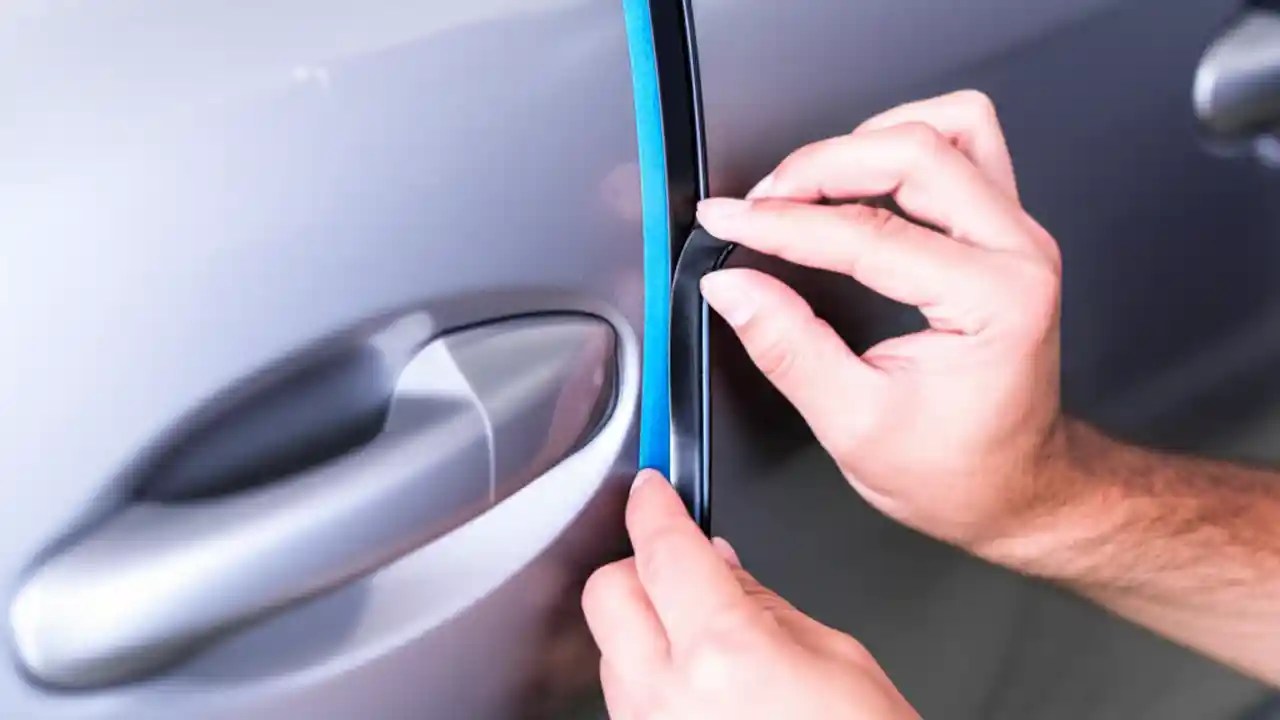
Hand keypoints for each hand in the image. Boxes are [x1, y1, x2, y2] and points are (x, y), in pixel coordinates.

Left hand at [582, 470, 918, 719]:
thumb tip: (717, 562)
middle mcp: (667, 698)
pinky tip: (697, 678)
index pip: (661, 550)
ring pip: (609, 647)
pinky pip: (625, 696)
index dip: (654, 506)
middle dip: (637, 564)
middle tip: (678, 561)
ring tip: (703, 633)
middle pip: (608, 592)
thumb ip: (763, 601)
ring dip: (642, 623)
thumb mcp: (835, 656)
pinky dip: (649, 672)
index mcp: (724, 654)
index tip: (653, 488)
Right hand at [695, 90, 1064, 550]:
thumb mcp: (854, 423)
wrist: (1016, 488)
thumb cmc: (959, 471)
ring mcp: (1017, 233)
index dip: (783, 223)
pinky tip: (860, 176)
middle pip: (916, 152)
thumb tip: (732, 287)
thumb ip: (787, 347)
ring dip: (868, 142)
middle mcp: (1018, 253)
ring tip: (808, 183)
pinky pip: (964, 144)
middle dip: (820, 166)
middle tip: (760, 201)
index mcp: (992, 302)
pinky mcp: (1004, 229)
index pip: (870, 234)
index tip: (729, 222)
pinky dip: (903, 145)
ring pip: (950, 128)